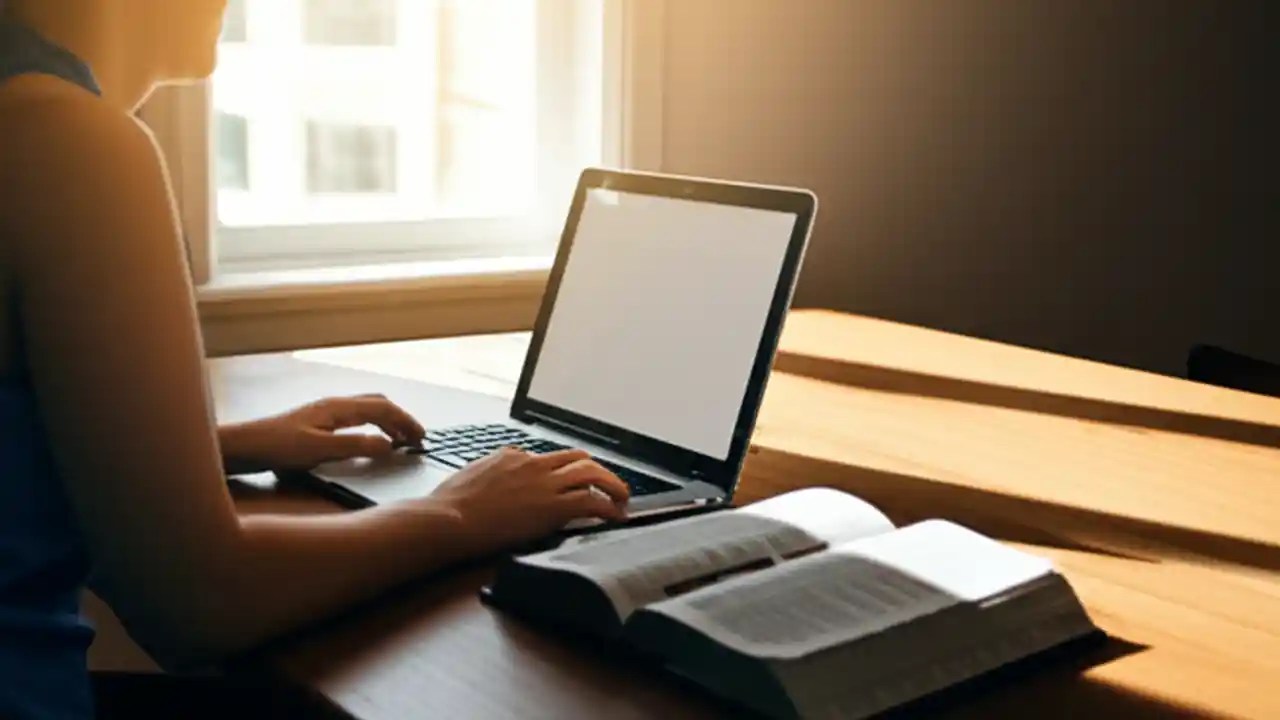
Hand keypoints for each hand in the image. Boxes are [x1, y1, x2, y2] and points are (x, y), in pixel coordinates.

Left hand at [219, 394, 425, 473]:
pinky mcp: (316, 422)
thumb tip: (388, 445)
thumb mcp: (319, 450)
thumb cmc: (276, 447)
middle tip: (415, 439)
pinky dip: (371, 427)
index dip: (405, 422)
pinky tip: (368, 442)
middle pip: (377, 404)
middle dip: (400, 419)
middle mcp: (334, 404)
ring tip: (398, 441)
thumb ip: (355, 446)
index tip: (421, 438)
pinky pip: (354, 418)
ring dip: (386, 423)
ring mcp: (324, 412)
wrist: (242, 446)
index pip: (383, 409)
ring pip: (366, 410)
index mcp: (338, 407)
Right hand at [427, 448, 629, 553]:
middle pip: (576, 457)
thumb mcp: (467, 478)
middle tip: (606, 484)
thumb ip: (485, 476)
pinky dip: (609, 508)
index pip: (545, 458)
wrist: (448, 519)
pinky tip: (615, 516)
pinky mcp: (553, 507)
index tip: (565, 484)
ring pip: (592, 473)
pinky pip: (592, 502)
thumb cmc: (449, 506)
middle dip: (595, 469)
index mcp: (511, 456)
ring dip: (612, 484)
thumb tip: (486, 481)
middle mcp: (532, 464)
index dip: (560, 472)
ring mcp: (544, 484)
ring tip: (622, 498)